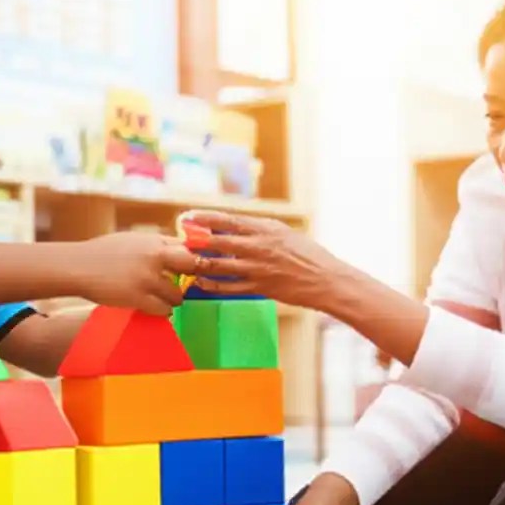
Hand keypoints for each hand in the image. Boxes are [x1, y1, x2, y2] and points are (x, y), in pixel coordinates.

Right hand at [76, 232, 199, 315]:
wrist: (78, 266)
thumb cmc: (102, 253)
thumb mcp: (131, 241)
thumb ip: (154, 246)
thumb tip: (176, 252)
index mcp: (152, 240)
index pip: (185, 246)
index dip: (189, 259)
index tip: (188, 268)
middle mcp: (154, 256)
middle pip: (190, 264)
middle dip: (190, 275)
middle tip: (181, 283)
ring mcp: (147, 277)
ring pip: (177, 294)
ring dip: (173, 299)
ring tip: (165, 299)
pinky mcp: (139, 297)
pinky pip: (164, 309)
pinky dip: (163, 311)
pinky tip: (157, 308)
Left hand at [180, 211, 348, 308]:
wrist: (325, 280)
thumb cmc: (307, 254)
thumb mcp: (284, 233)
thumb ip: (260, 229)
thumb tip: (236, 225)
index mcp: (266, 229)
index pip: (229, 220)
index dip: (206, 218)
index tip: (188, 215)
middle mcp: (259, 247)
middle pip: (219, 242)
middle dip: (196, 239)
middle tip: (179, 238)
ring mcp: (258, 269)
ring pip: (220, 266)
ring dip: (199, 263)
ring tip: (184, 261)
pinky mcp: (259, 288)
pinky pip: (229, 287)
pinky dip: (212, 285)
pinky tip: (201, 283)